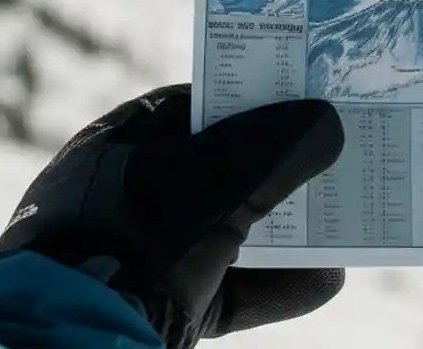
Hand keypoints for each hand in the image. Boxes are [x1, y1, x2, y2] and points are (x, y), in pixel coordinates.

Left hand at [0, 85, 345, 348]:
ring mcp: (144, 256)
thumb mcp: (219, 178)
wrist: (75, 336)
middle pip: (224, 172)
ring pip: (233, 234)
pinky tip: (327, 280)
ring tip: (347, 226)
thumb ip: (281, 146)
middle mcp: (128, 197)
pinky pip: (232, 290)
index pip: (196, 105)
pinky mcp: (162, 306)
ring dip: (292, 235)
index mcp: (120, 144)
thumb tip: (330, 123)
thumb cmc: (139, 235)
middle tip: (341, 158)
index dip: (254, 98)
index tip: (307, 98)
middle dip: (285, 171)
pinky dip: (279, 286)